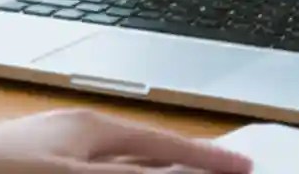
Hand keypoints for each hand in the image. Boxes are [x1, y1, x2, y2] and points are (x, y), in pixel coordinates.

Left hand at [0, 108, 251, 173]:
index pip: (165, 145)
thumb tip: (192, 173)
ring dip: (153, 172)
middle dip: (185, 168)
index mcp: (88, 128)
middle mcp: (73, 141)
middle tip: (227, 173)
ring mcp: (51, 161)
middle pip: (146, 159)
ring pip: (120, 171)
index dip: (209, 158)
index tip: (247, 167)